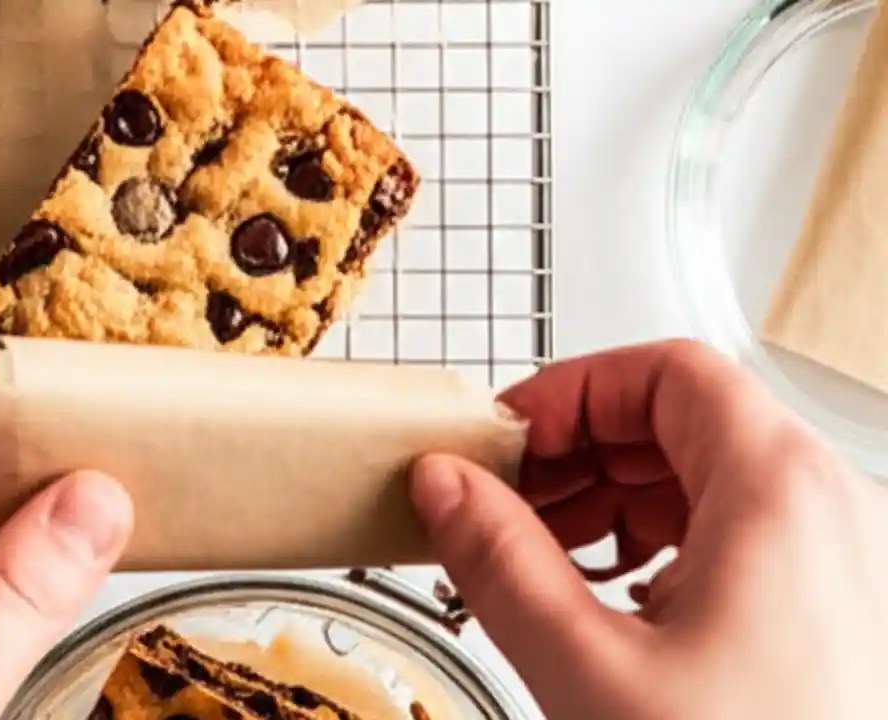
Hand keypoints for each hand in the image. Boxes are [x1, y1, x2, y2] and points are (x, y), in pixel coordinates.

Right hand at [412, 341, 887, 718]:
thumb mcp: (587, 672)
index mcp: (780, 492)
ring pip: (709, 476)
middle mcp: (829, 509)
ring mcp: (839, 559)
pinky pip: (736, 534)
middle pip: (686, 418)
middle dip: (579, 452)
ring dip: (613, 500)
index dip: (569, 391)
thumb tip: (445, 486)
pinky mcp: (831, 608)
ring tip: (543, 559)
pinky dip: (659, 545)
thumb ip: (499, 560)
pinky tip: (610, 601)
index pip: (665, 371)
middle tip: (504, 503)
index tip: (502, 441)